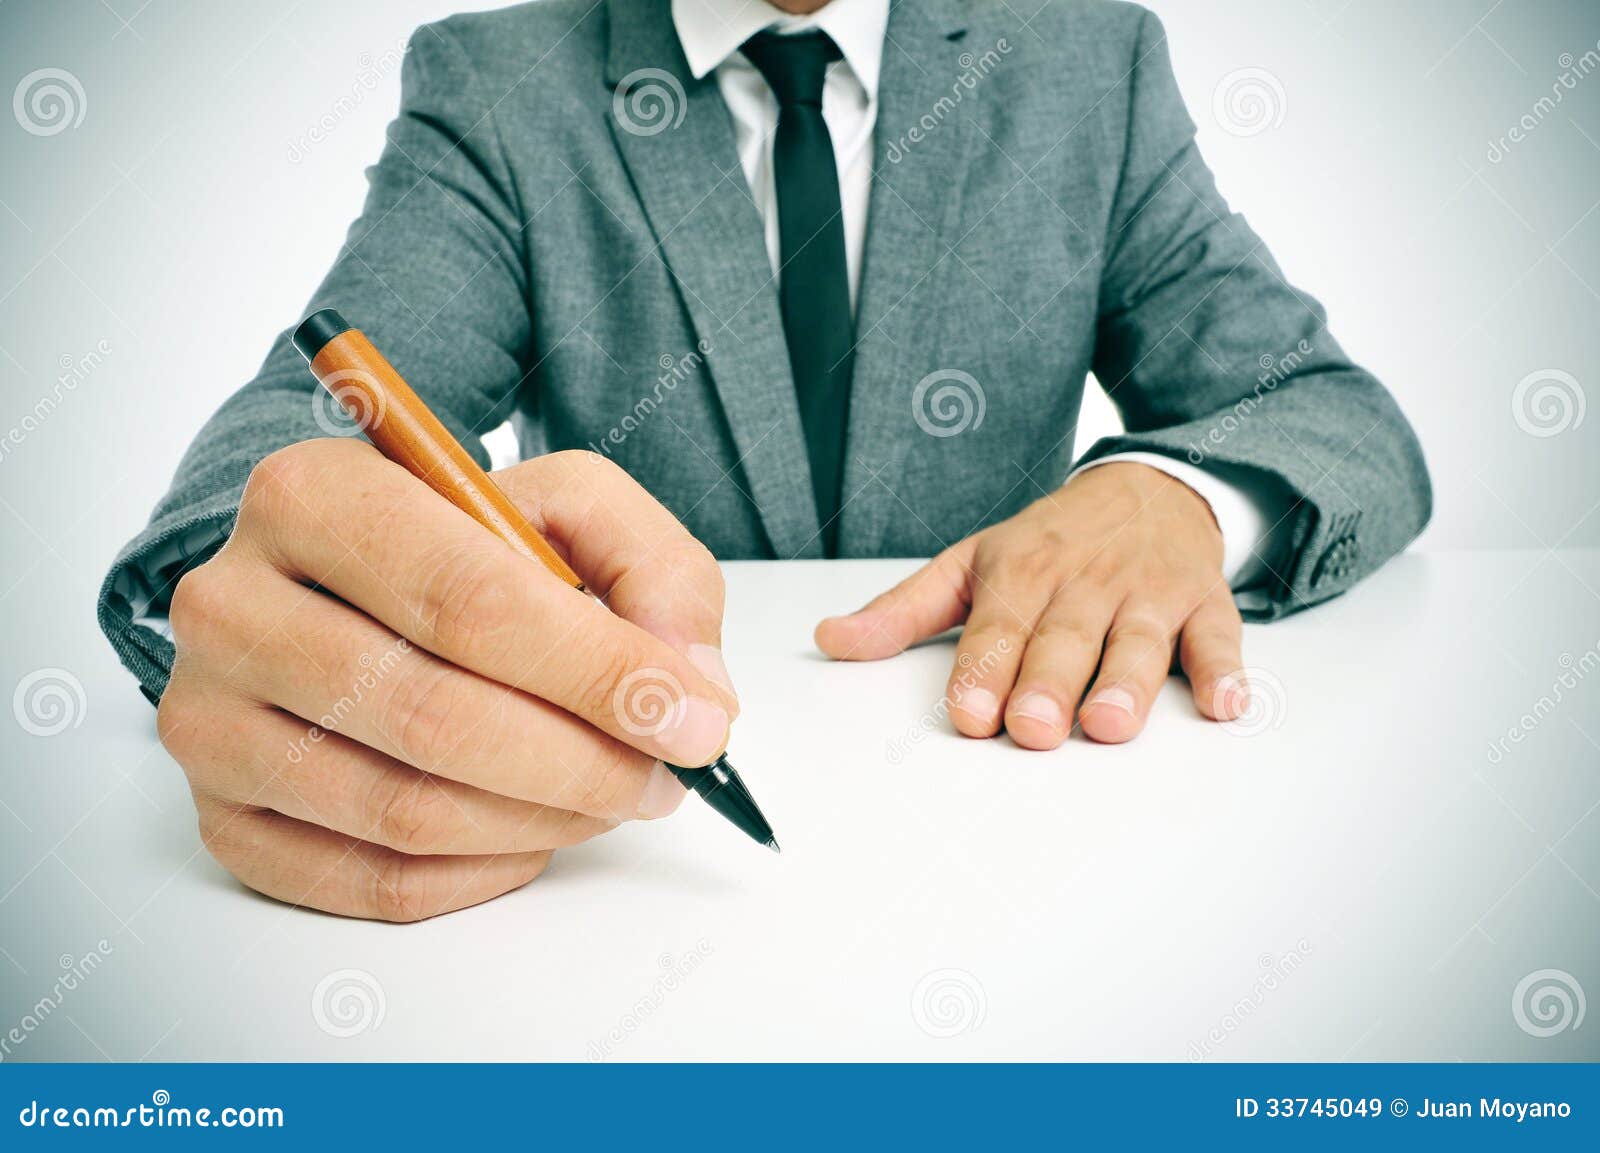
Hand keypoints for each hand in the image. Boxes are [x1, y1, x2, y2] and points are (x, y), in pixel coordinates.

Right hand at [159, 440, 736, 920]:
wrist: (342, 585)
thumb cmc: (464, 546)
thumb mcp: (571, 509)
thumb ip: (653, 570)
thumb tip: (691, 681)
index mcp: (313, 495)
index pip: (470, 602)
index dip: (599, 674)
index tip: (694, 720)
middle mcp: (232, 603)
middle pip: (435, 715)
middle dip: (583, 762)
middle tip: (662, 777)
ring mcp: (210, 718)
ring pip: (404, 810)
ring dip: (542, 821)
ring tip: (608, 797)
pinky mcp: (222, 815)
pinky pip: (368, 880)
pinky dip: (479, 874)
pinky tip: (532, 833)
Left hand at [815, 462, 1245, 747]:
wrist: (1150, 487)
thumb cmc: (1050, 542)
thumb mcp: (970, 563)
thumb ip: (903, 610)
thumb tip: (831, 641)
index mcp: (1022, 571)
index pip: (998, 625)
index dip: (984, 669)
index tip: (969, 715)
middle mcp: (1085, 581)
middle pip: (1065, 639)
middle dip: (1048, 682)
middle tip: (1033, 728)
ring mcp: (1148, 593)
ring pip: (1138, 642)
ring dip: (1127, 684)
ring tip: (1109, 724)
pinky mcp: (1205, 603)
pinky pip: (1218, 638)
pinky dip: (1226, 671)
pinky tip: (1225, 705)